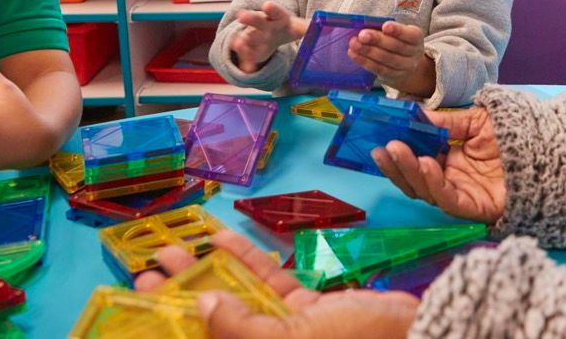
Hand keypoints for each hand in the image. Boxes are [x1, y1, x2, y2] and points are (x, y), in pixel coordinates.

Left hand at [135, 230, 419, 338]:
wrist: (423, 330)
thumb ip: (243, 328)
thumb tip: (204, 306)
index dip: (173, 323)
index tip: (142, 296)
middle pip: (214, 323)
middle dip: (181, 294)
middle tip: (150, 267)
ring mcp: (293, 334)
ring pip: (238, 300)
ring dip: (208, 271)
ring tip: (175, 246)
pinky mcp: (313, 313)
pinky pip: (272, 285)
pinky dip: (248, 261)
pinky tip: (222, 237)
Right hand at [230, 2, 307, 70]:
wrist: (272, 34)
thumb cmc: (287, 28)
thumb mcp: (301, 28)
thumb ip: (313, 29)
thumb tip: (330, 31)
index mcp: (278, 18)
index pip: (276, 12)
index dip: (272, 9)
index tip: (267, 5)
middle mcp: (264, 25)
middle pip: (257, 21)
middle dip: (250, 18)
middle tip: (241, 16)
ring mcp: (255, 36)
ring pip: (248, 37)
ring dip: (243, 41)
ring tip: (238, 45)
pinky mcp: (251, 50)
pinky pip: (248, 56)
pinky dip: (248, 62)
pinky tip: (248, 69)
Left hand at [348, 21, 434, 96]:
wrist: (405, 65)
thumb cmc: (397, 41)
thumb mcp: (397, 32)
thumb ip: (384, 29)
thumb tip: (364, 26)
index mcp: (416, 38)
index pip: (411, 35)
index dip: (398, 31)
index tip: (385, 26)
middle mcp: (414, 53)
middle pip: (396, 47)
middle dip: (377, 40)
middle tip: (362, 35)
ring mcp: (405, 67)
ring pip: (386, 59)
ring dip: (368, 51)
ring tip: (354, 44)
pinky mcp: (393, 76)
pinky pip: (378, 69)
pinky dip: (364, 61)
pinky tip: (354, 54)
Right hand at [373, 106, 506, 223]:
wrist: (547, 149)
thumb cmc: (514, 134)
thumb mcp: (475, 121)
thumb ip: (447, 122)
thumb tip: (417, 117)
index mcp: (450, 160)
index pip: (417, 160)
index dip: (400, 152)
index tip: (381, 138)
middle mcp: (452, 180)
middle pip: (416, 180)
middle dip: (397, 166)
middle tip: (383, 149)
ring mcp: (462, 195)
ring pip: (426, 191)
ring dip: (409, 172)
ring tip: (397, 151)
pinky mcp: (475, 208)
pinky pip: (448, 200)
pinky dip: (434, 184)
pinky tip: (426, 164)